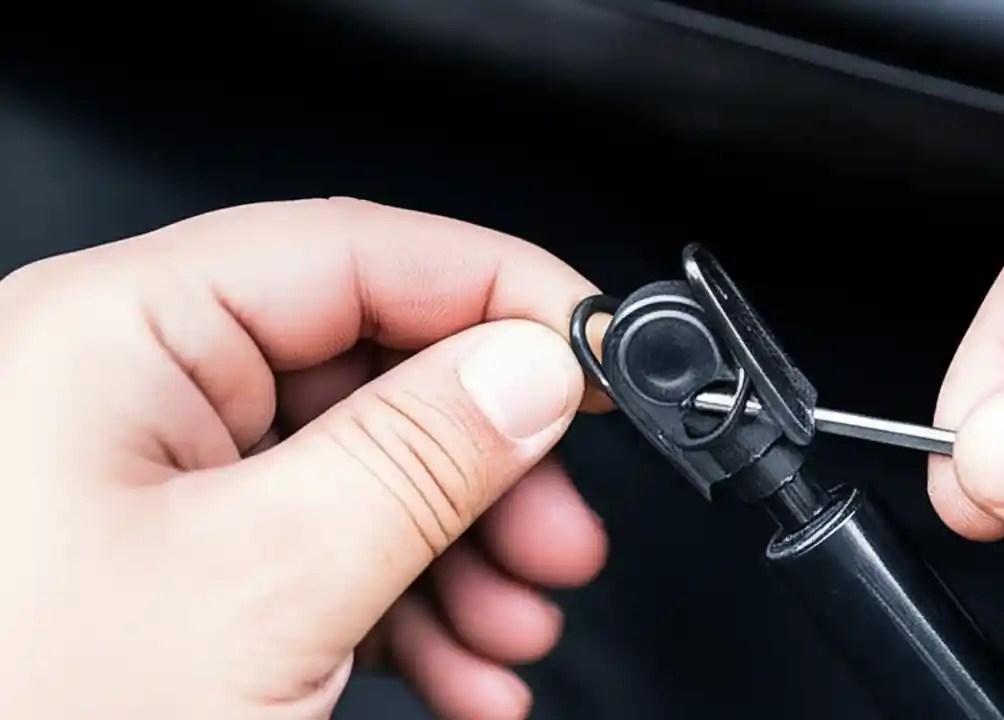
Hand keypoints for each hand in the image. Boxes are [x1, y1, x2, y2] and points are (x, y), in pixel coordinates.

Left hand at [0, 198, 609, 718]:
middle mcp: (130, 392)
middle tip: (563, 531)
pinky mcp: (181, 565)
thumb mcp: (262, 586)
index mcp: (114, 337)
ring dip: (464, 553)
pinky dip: (411, 606)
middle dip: (489, 465)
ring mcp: (155, 485)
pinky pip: (328, 548)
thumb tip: (530, 368)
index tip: (594, 349)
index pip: (351, 255)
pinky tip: (462, 669)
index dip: (495, 291)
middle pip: (372, 375)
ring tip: (515, 630)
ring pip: (365, 473)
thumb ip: (415, 459)